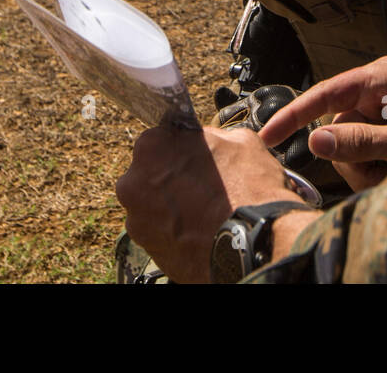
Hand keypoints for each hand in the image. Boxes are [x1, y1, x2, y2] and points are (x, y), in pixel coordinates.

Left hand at [115, 124, 319, 282]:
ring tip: (203, 216)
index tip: (198, 161)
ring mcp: (135, 218)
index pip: (162, 139)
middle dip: (172, 180)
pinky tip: (198, 234)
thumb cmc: (248, 189)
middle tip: (202, 190)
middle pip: (150, 174)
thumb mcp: (240, 141)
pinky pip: (157, 233)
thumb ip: (211, 136)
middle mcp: (133, 180)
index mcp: (152, 145)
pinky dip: (173, 233)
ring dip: (171, 208)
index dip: (183, 150)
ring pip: (151, 206)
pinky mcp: (144, 249)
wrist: (253, 244)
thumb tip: (207, 141)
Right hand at [258, 56, 386, 190]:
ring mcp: (372, 109)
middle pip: (333, 127)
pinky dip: (366, 171)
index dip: (295, 115)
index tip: (269, 135)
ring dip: (361, 169)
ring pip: (339, 146)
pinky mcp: (372, 128)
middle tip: (380, 174)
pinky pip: (350, 154)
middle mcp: (375, 87)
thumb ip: (362, 142)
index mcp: (385, 77)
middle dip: (351, 158)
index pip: (329, 93)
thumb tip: (316, 139)